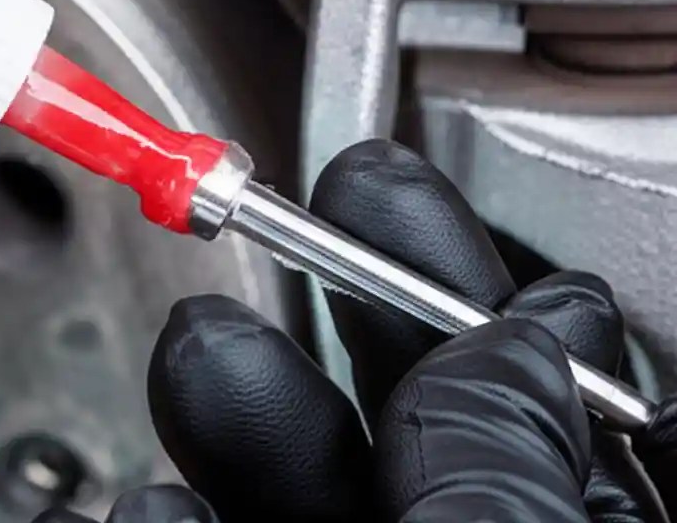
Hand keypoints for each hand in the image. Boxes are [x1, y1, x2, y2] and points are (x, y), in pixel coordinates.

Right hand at [35, 140, 676, 521]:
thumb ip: (500, 479)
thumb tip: (504, 354)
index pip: (562, 416)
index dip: (508, 302)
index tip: (436, 214)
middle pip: (408, 420)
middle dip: (352, 305)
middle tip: (317, 209)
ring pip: (281, 482)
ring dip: (230, 396)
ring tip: (201, 347)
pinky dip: (145, 519)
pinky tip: (139, 505)